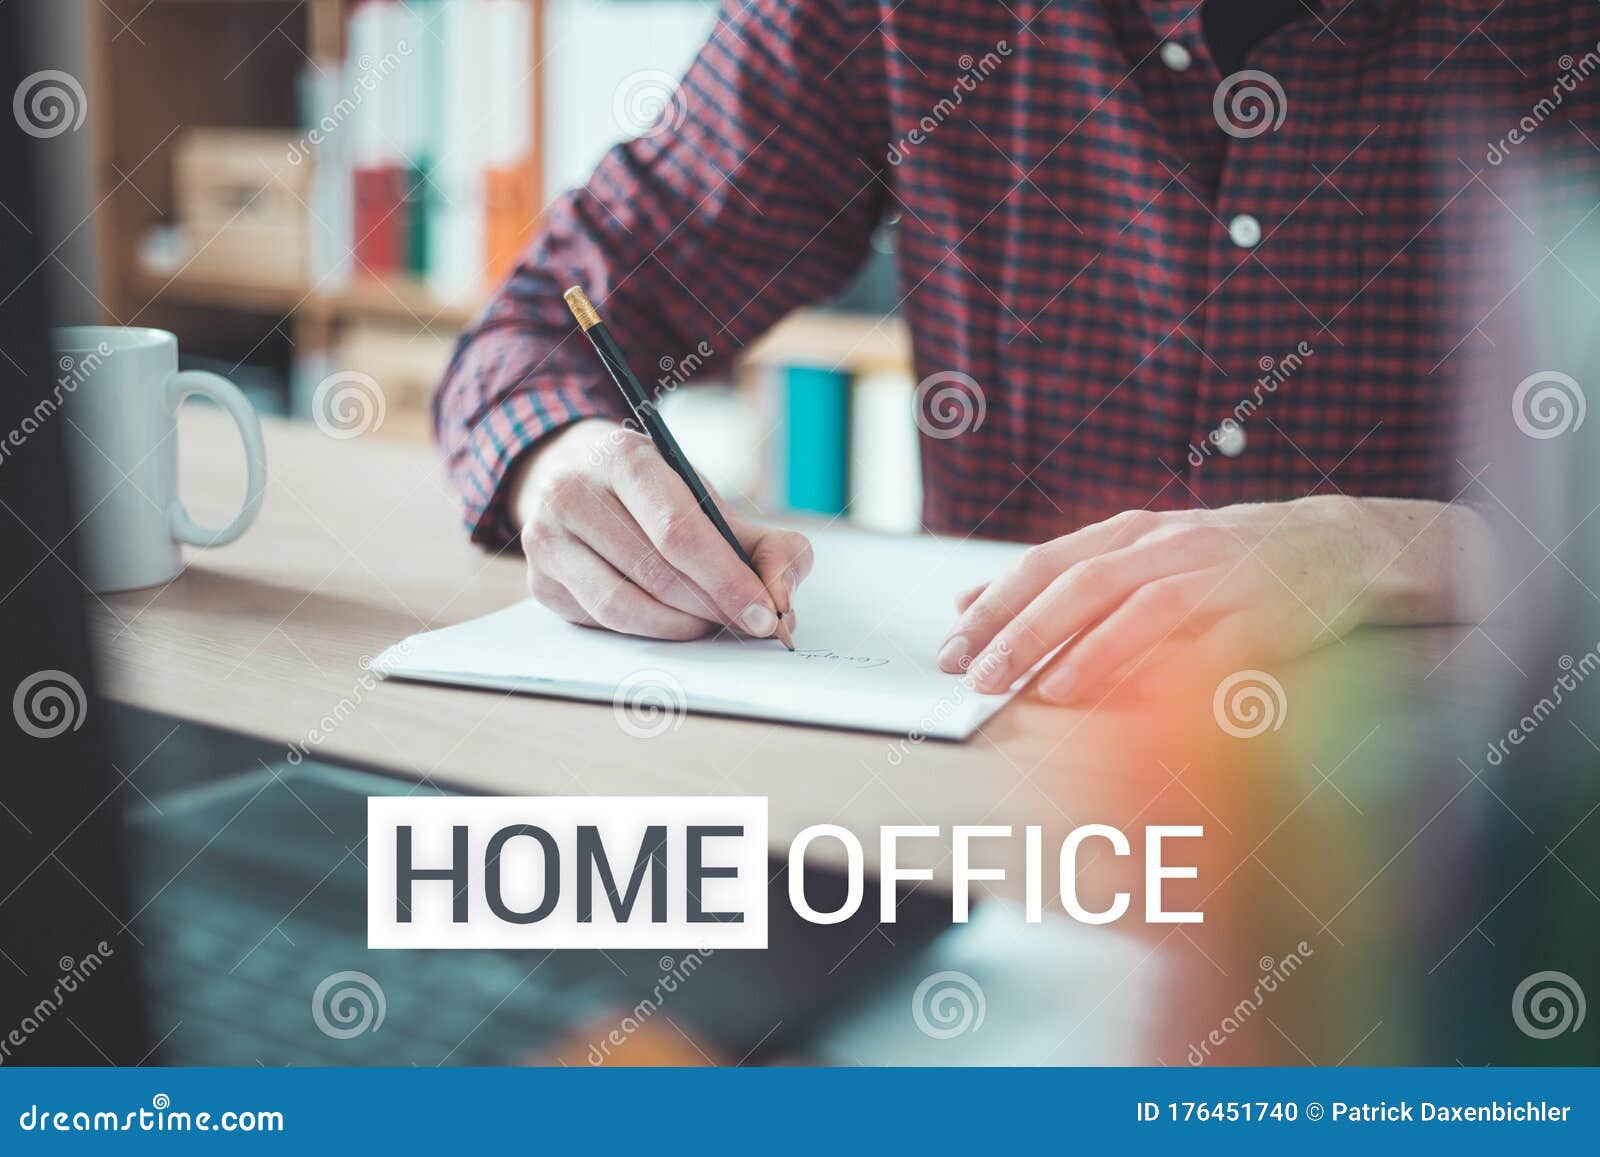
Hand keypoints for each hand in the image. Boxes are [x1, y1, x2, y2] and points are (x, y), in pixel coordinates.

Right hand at [513, 418, 812, 639]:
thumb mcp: (707, 497)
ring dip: (680, 626)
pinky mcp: (539, 582)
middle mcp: (572, 493)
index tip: (764, 614)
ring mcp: (546, 539)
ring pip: (623, 607)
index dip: (727, 580)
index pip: (679, 531)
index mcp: (622, 457)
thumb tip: (783, 598)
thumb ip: (763, 544)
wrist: (573, 477)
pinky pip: (601, 623)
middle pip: (654, 573)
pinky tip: (670, 620)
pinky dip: (646, 631)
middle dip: (712, 607)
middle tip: (745, 623)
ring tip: (710, 622)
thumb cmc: (653, 494)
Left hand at [937, 496, 1494, 703]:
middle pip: (1085, 583)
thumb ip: (1055, 579)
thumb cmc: (1219, 561)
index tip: (950, 648)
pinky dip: (1175, 667)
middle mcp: (1172, 544)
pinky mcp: (1270, 611)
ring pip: (1145, 606)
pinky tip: (1139, 696)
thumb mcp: (1133, 555)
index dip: (995, 606)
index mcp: (1133, 531)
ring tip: (1045, 691)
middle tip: (981, 676)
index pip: (1047, 563)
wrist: (1338, 546)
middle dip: (1026, 632)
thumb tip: (965, 601)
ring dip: (1091, 651)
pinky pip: (1215, 642)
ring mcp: (1222, 574)